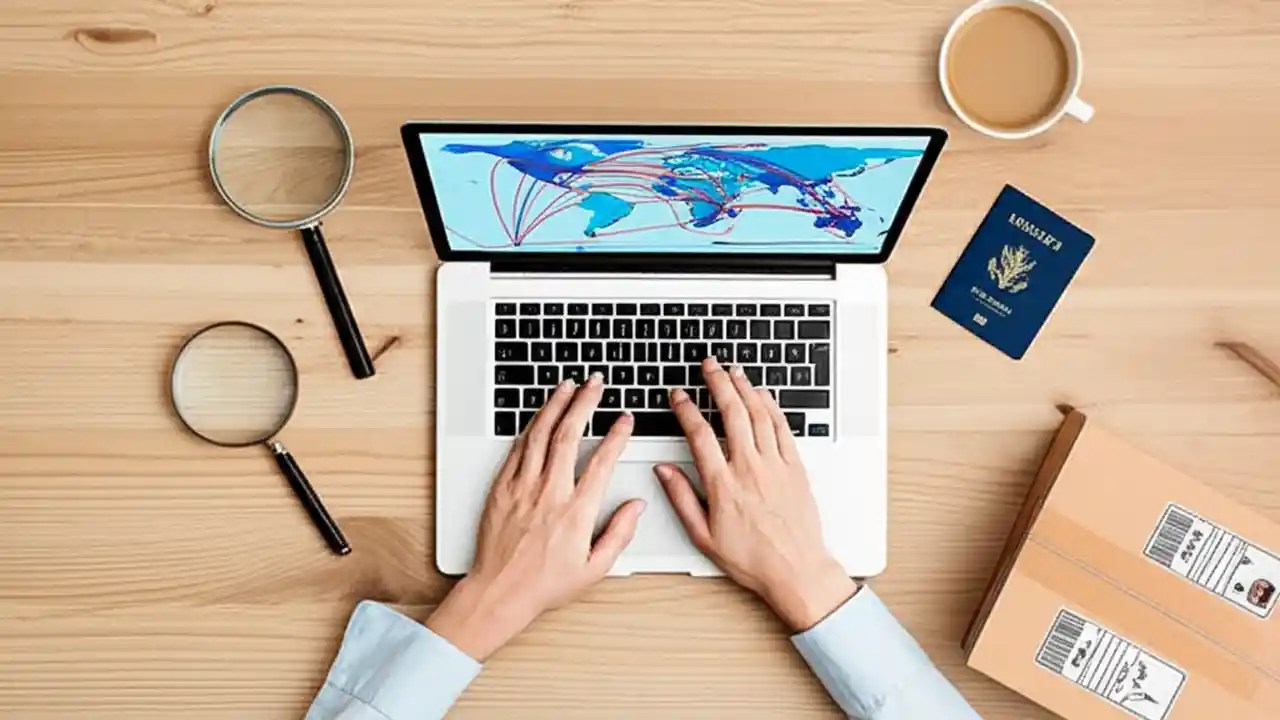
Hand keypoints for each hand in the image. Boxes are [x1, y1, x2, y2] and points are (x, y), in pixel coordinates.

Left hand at [426, 374, 644, 659]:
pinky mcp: (501, 489)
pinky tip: (539, 415)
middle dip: (584, 403)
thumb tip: (637, 506)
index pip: (601, 462)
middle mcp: (548, 494)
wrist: (499, 593)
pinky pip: (517, 449)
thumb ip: (620, 533)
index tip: (624, 419)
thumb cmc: (544, 584)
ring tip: (567, 386)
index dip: (616, 436)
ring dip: (555, 406)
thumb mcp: (594, 568)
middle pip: (568, 435)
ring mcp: (522, 488)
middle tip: (594, 384)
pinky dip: (530, 427)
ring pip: (539, 435)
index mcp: (576, 513)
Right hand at [656, 358, 856, 631]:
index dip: (686, 409)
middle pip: (732, 413)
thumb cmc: (751, 558)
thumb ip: (682, 498)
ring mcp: (776, 466)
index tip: (678, 396)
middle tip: (708, 366)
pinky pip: (782, 428)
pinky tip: (763, 395)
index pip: (699, 435)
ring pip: (759, 414)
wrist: (796, 570)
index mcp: (723, 485)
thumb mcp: (703, 536)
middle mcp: (750, 469)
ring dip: (745, 387)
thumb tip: (664, 471)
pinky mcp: (795, 468)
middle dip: (718, 383)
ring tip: (733, 371)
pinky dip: (771, 406)